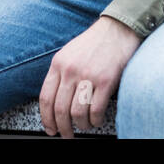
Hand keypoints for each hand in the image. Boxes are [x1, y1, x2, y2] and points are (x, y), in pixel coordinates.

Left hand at [39, 16, 141, 137]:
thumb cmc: (95, 42)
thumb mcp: (70, 53)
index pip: (46, 97)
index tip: (50, 128)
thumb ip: (61, 74)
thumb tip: (55, 101)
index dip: (46, 118)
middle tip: (67, 135)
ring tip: (85, 126)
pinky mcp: (106, 81)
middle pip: (60, 109)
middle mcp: (70, 70)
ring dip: (81, 126)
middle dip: (62, 128)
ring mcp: (88, 75)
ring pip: (77, 113)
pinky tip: (97, 119)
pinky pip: (96, 110)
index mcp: (58, 64)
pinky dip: (96, 120)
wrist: (118, 28)